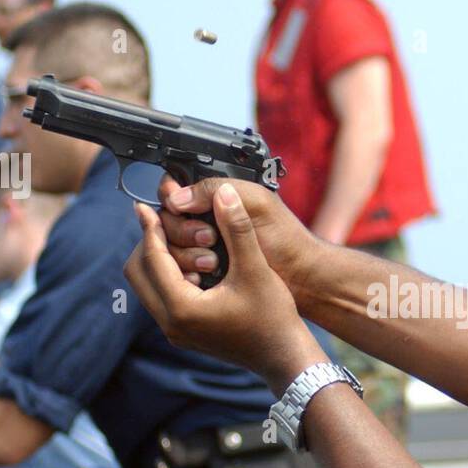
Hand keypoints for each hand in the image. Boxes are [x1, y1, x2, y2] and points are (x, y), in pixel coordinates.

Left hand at [124, 184, 327, 392]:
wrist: (285, 356)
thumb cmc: (273, 317)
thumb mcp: (255, 269)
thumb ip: (236, 228)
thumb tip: (224, 193)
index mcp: (182, 308)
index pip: (152, 259)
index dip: (149, 228)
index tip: (146, 205)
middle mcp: (171, 324)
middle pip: (137, 273)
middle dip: (147, 244)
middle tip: (161, 222)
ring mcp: (176, 333)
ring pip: (146, 287)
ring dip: (157, 262)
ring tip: (177, 240)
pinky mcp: (184, 334)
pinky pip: (160, 299)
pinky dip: (167, 277)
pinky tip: (189, 263)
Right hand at [153, 173, 321, 301]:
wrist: (299, 278)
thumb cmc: (285, 238)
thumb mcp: (254, 202)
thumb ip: (215, 190)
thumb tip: (175, 198)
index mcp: (217, 196)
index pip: (175, 189)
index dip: (172, 198)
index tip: (180, 209)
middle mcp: (206, 219)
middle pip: (168, 219)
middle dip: (183, 230)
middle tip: (209, 237)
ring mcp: (202, 247)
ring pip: (169, 246)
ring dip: (186, 253)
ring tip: (212, 260)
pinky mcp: (204, 270)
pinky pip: (179, 269)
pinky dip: (187, 271)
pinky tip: (203, 275)